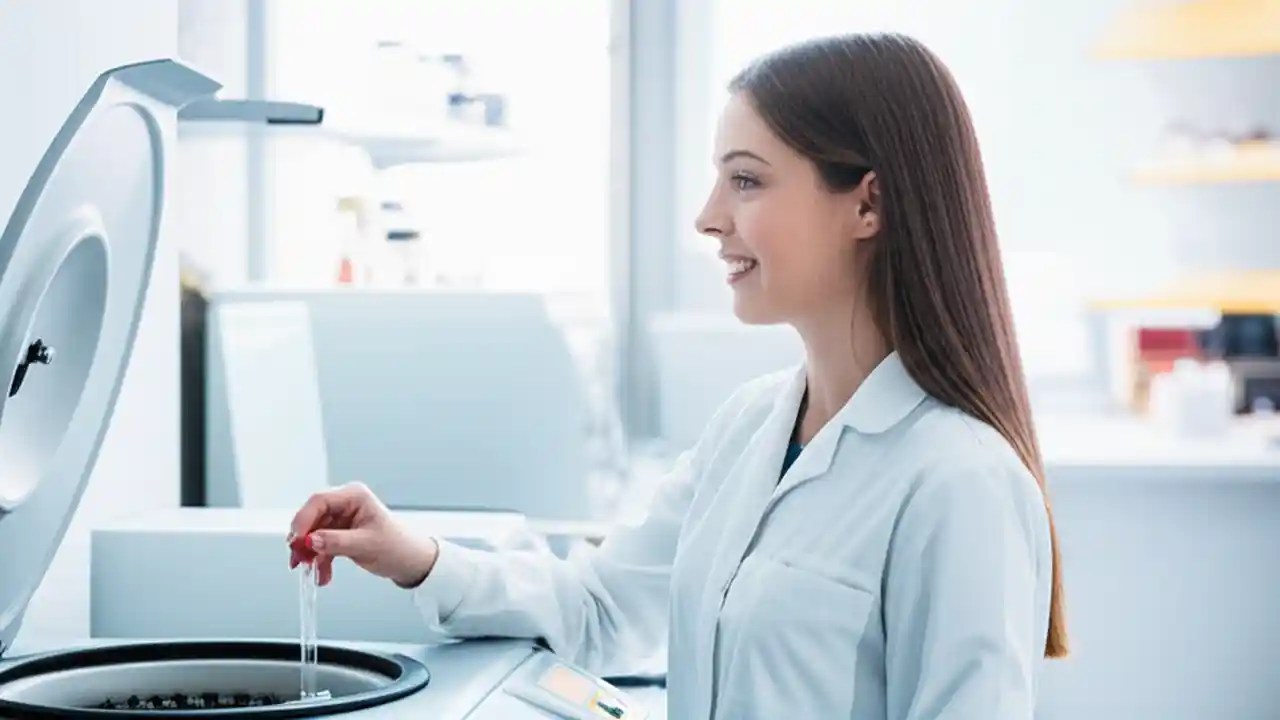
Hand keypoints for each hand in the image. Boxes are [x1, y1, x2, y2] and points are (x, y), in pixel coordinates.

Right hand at [287, 482, 438, 587]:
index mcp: (354, 496)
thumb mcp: (366, 545)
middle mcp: (345, 504)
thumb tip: (310, 541)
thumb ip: (336, 542)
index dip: (303, 519)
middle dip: (304, 541)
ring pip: (314, 534)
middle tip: (298, 560)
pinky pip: (321, 546)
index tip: (296, 540)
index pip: (320, 501)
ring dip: (311, 555)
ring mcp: (341, 519)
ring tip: (311, 573)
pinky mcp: (339, 534)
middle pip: (313, 518)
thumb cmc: (397, 546)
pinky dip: (320, 561)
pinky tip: (323, 576)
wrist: (410, 561)